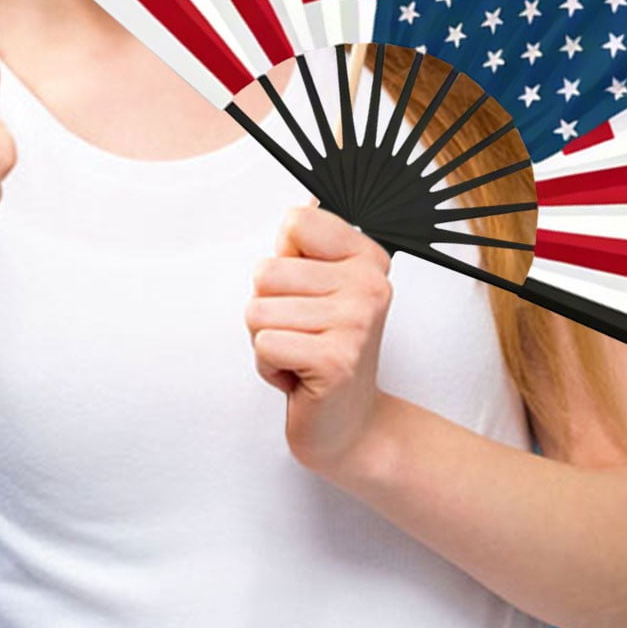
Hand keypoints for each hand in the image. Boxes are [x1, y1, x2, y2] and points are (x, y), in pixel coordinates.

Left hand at [245, 199, 394, 477]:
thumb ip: (310, 248)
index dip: (283, 260)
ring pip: (258, 309)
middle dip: (267, 308)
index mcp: (367, 257)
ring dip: (265, 340)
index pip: (296, 221)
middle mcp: (368, 284)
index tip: (305, 290)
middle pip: (266, 270)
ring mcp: (356, 321)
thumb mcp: (323, 290)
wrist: (349, 425)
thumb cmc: (324, 351)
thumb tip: (303, 202)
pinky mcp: (336, 359)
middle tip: (300, 332)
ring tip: (299, 354)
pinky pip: (264, 345)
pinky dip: (268, 367)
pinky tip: (298, 376)